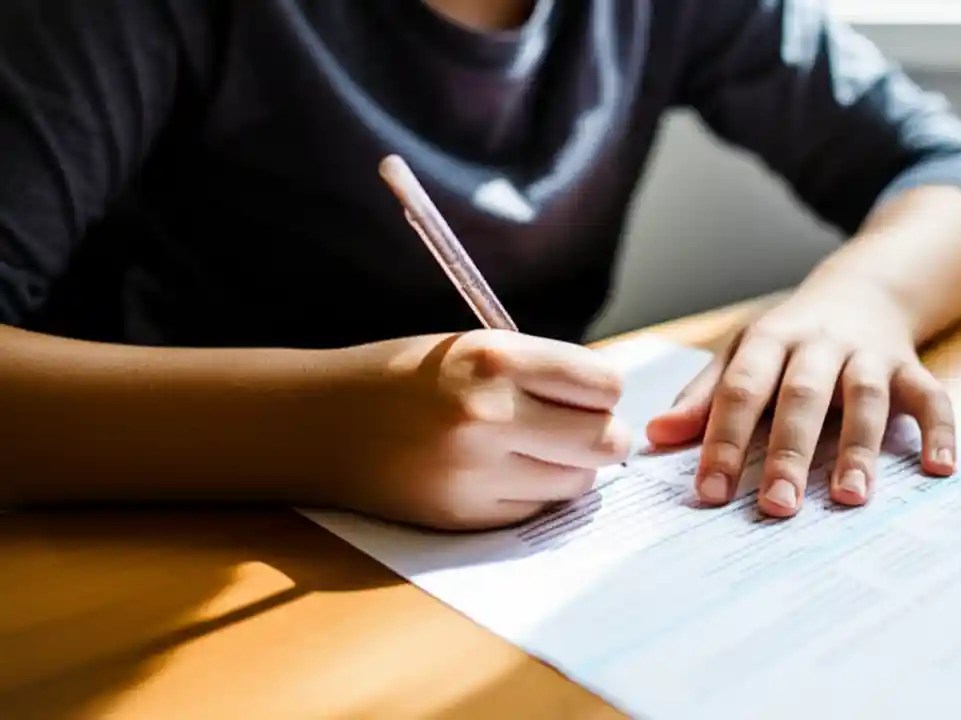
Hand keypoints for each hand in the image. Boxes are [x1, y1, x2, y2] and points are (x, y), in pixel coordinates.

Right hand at [326, 330, 629, 529]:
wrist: (320, 422)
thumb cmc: (405, 377)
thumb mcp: (473, 348)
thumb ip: (541, 372)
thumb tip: (612, 403)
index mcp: (495, 359)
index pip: (604, 384)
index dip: (602, 391)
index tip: (587, 394)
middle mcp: (489, 415)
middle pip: (605, 441)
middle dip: (602, 437)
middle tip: (577, 431)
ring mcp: (476, 471)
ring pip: (578, 484)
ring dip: (569, 470)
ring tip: (532, 451)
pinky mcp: (464, 514)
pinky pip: (536, 511)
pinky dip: (531, 495)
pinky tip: (497, 474)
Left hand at [645, 284, 954, 517]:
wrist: (862, 288)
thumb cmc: (789, 337)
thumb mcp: (742, 353)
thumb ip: (704, 397)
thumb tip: (656, 434)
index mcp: (769, 340)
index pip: (741, 390)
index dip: (723, 440)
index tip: (710, 491)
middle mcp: (819, 343)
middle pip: (802, 396)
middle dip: (789, 452)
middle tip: (777, 507)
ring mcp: (868, 354)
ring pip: (865, 397)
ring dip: (859, 447)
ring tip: (849, 497)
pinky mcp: (909, 365)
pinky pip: (931, 395)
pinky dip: (940, 430)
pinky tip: (940, 469)